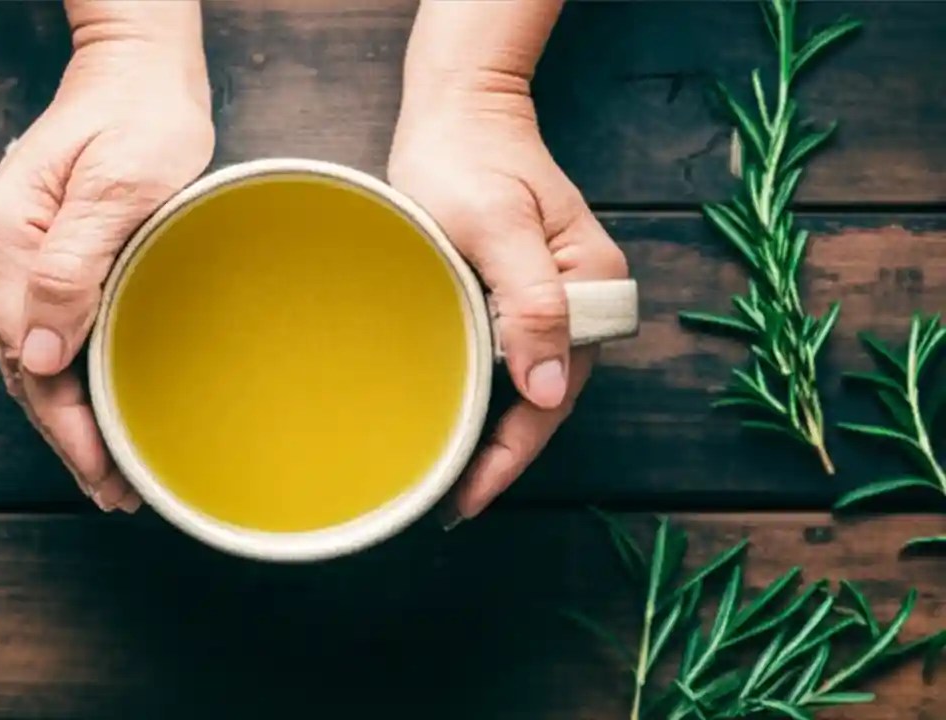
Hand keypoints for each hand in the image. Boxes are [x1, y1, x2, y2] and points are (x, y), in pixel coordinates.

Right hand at [0, 36, 213, 511]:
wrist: (137, 75)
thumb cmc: (139, 118)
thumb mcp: (118, 188)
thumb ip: (74, 269)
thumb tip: (41, 357)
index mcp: (3, 237)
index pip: (28, 353)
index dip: (65, 422)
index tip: (102, 472)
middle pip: (25, 365)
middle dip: (66, 435)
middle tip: (114, 491)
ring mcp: (9, 255)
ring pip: (34, 356)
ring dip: (68, 416)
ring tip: (109, 472)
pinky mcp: (35, 256)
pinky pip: (47, 332)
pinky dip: (71, 380)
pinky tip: (96, 410)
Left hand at [388, 77, 627, 520]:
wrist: (460, 114)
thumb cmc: (470, 160)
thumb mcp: (497, 227)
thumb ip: (530, 303)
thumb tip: (548, 390)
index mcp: (592, 286)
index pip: (557, 392)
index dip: (514, 452)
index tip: (469, 495)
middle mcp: (583, 301)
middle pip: (547, 400)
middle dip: (503, 457)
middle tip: (450, 505)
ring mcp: (554, 300)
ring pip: (528, 387)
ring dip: (494, 434)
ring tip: (448, 478)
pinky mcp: (522, 296)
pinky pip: (510, 361)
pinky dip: (485, 398)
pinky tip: (455, 420)